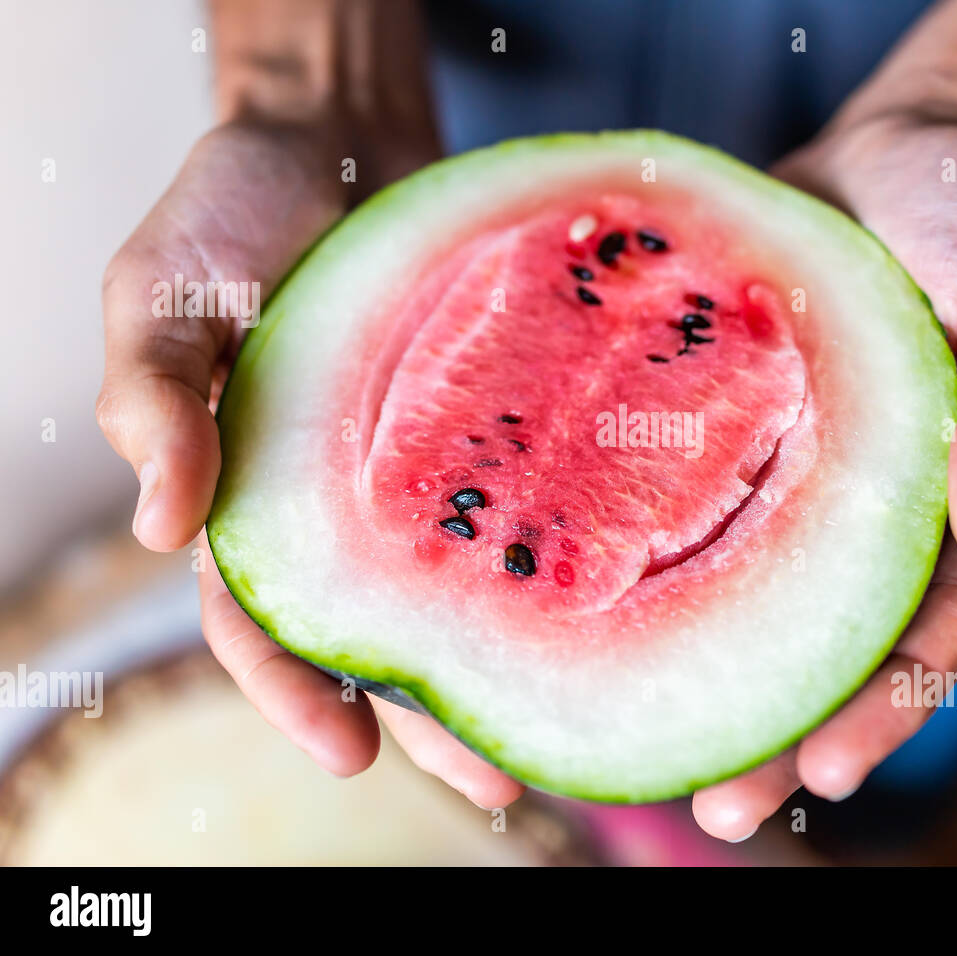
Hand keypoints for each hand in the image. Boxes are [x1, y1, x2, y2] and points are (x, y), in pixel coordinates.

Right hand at [97, 120, 527, 805]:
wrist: (333, 134)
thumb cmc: (228, 212)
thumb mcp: (161, 296)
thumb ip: (154, 402)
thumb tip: (160, 526)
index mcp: (250, 493)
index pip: (262, 616)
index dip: (292, 691)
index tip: (347, 754)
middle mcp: (341, 499)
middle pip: (380, 630)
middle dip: (425, 714)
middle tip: (494, 781)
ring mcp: (420, 465)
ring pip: (459, 586)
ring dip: (499, 660)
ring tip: (561, 728)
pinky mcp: (487, 419)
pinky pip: (520, 498)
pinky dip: (548, 553)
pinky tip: (602, 602)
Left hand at [688, 113, 956, 839]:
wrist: (894, 144)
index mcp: (942, 504)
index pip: (925, 633)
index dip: (884, 708)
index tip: (824, 774)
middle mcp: (859, 506)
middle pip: (827, 641)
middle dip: (785, 729)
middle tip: (725, 808)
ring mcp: (786, 471)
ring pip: (748, 593)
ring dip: (710, 672)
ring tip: (644, 749)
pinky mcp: (720, 422)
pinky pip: (684, 500)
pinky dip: (649, 560)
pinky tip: (586, 609)